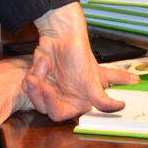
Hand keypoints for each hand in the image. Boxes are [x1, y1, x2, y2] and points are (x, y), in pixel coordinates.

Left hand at [25, 2, 139, 119]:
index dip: (53, 104)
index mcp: (78, 100)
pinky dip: (31, 75)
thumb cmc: (79, 52)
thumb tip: (119, 107)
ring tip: (42, 64)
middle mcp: (64, 97)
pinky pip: (28, 87)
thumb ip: (101, 98)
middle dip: (40, 92)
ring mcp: (51, 89)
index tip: (49, 90)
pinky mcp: (40, 80)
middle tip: (40, 79)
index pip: (61, 113)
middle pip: (44, 107)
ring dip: (35, 82)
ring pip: (35, 97)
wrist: (62, 33)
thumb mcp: (91, 79)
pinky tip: (40, 64)